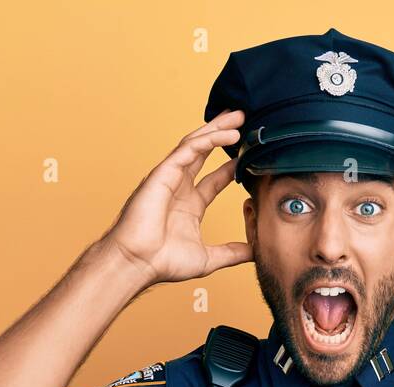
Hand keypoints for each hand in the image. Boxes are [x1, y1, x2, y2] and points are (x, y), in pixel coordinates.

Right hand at [100, 109, 252, 285]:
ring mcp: (170, 177)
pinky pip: (189, 149)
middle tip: (243, 119)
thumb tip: (255, 253)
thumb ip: (231, 253)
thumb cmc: (163, 262)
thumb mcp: (208, 259)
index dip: (231, 166)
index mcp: (189, 205)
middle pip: (204, 153)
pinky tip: (228, 134)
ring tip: (238, 117)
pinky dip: (209, 139)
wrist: (138, 262)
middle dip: (223, 135)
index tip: (249, 155)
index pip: (214, 179)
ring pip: (196, 144)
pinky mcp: (163, 173)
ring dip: (218, 129)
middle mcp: (179, 187)